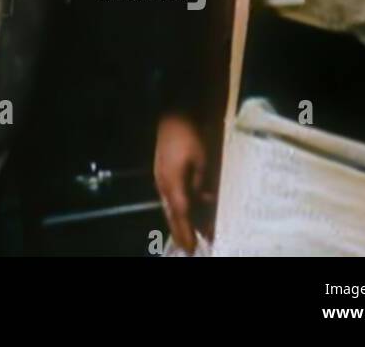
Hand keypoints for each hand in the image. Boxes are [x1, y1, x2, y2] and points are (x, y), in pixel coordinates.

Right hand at [155, 112, 214, 253]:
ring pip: (169, 206)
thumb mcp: (202, 161)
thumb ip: (201, 184)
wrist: (173, 115)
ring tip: (188, 235)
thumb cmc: (190, 136)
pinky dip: (177, 207)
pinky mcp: (162, 171)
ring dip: (179, 221)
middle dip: (180, 232)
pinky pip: (169, 196)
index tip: (190, 248)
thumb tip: (203, 200)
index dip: (186, 232)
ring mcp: (160, 177)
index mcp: (172, 183)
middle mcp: (163, 183)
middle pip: (171, 213)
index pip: (181, 214)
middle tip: (188, 248)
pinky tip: (186, 211)